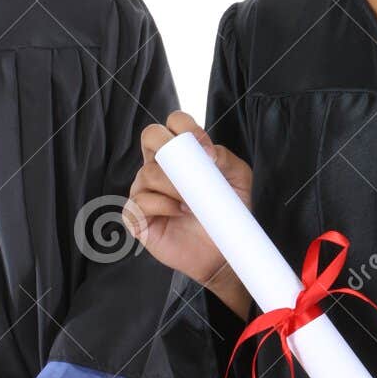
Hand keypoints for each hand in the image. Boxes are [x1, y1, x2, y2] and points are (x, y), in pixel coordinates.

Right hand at [127, 110, 252, 317]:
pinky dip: (160, 205)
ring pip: (147, 173)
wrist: (225, 253)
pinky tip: (178, 212)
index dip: (186, 127)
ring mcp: (145, 191)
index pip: (173, 124)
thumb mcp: (237, 178)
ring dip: (173, 186)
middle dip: (169, 146)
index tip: (207, 151)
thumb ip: (223, 157)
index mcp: (181, 154)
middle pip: (150, 136)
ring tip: (192, 203)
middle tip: (191, 170)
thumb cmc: (228, 214)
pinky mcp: (139, 218)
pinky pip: (139, 203)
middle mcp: (159, 168)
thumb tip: (204, 151)